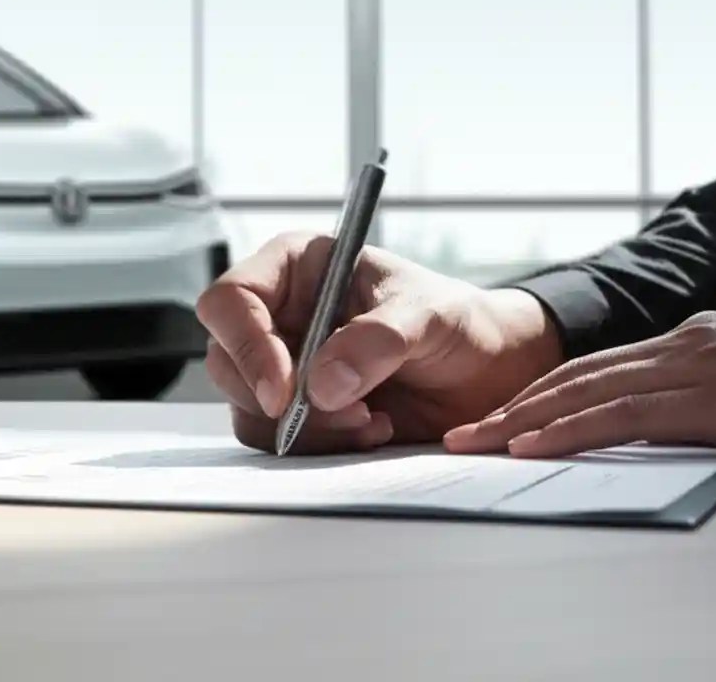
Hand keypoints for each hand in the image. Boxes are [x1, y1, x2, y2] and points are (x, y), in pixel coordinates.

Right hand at [196, 233, 563, 453]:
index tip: (286, 392)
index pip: (230, 301)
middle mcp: (276, 316)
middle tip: (348, 411)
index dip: (247, 347)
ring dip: (308, 428)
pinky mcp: (298, 412)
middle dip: (282, 399)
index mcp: (294, 269)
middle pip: (227, 362)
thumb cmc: (456, 321)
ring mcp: (283, 366)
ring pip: (250, 410)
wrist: (487, 374)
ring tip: (372, 419)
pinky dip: (323, 445)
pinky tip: (373, 430)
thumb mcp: (428, 314)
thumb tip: (322, 383)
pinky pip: (279, 440)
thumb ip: (377, 340)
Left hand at [444, 311, 715, 456]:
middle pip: (576, 375)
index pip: (596, 366)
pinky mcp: (711, 395)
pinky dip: (568, 431)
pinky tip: (530, 448)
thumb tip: (663, 421)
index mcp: (692, 340)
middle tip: (462, 433)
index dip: (539, 392)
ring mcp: (696, 364)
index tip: (498, 416)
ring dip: (521, 420)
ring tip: (474, 443)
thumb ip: (703, 396)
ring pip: (585, 391)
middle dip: (513, 405)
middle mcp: (685, 343)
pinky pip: (622, 415)